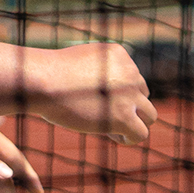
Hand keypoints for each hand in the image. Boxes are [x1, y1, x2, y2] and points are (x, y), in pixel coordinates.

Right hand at [29, 43, 155, 144]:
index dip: (119, 94)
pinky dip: (130, 137)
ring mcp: (129, 94)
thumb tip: (109, 95)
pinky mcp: (123, 116)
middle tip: (104, 116)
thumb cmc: (51, 74)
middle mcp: (130, 72)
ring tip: (112, 128)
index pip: (132, 78)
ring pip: (150, 115)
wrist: (43, 80)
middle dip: (128, 107)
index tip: (99, 101)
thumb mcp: (80, 62)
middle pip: (143, 95)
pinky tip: (114, 136)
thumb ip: (99, 72)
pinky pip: (141, 133)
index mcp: (119, 54)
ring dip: (134, 122)